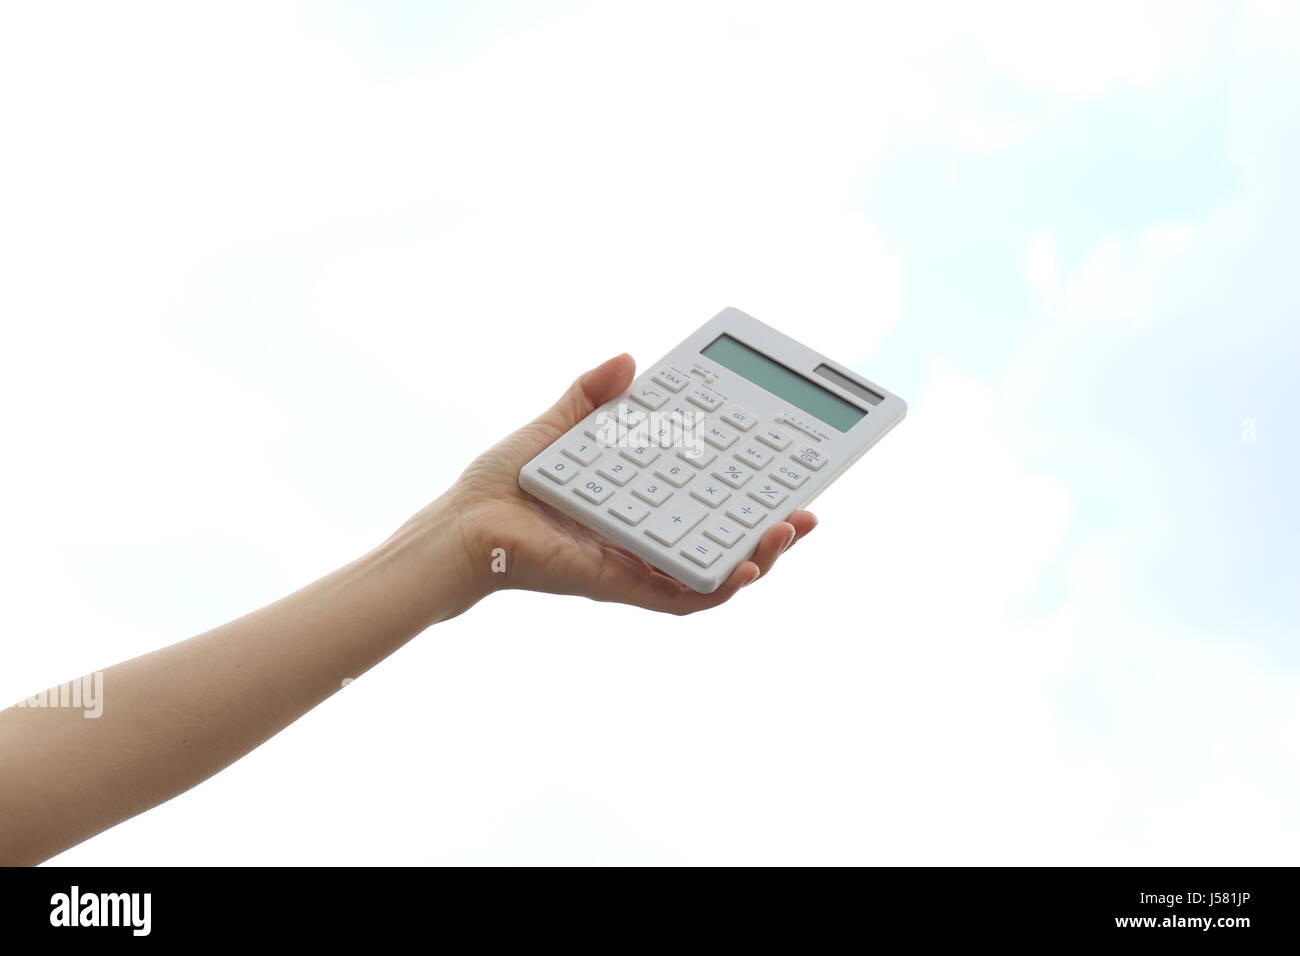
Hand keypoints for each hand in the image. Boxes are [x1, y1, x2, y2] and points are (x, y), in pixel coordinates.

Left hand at [442, 353, 817, 613]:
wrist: (461, 526)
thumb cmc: (499, 486)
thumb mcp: (556, 429)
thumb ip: (592, 397)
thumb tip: (629, 359)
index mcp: (637, 504)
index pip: (705, 499)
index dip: (748, 488)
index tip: (785, 466)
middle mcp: (643, 538)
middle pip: (722, 540)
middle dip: (770, 530)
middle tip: (806, 510)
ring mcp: (635, 565)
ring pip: (713, 573)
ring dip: (759, 557)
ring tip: (788, 531)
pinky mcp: (620, 586)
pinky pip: (679, 596)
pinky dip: (715, 587)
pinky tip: (744, 568)